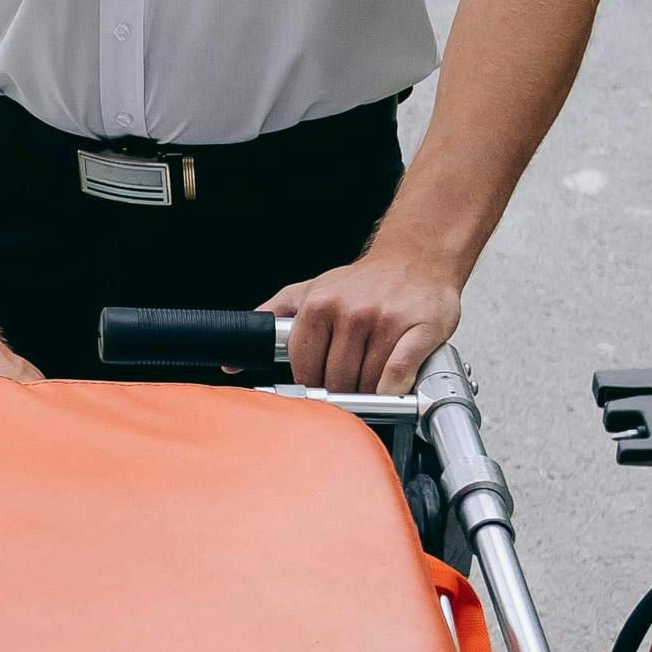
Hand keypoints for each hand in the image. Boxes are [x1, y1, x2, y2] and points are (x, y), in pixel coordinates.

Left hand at [264, 242, 463, 392]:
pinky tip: (391, 390)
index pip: (304, 366)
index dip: (312, 382)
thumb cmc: (362, 282)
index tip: (320, 385)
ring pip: (366, 381)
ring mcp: (384, 321)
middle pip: (335, 378)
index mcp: (319, 305)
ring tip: (373, 380)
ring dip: (368, 392)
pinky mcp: (418, 330)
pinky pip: (398, 374)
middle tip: (350, 386)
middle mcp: (350, 312)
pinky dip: (392, 390)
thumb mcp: (308, 291)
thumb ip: (270, 319)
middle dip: (340, 390)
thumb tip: (233, 361)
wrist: (416, 258)